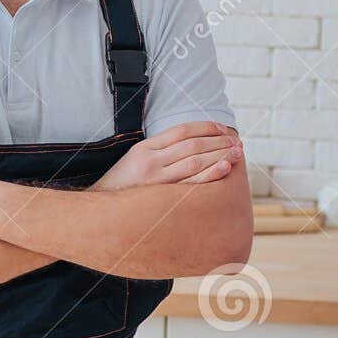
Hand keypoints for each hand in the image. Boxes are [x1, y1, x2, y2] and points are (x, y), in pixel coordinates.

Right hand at [92, 121, 242, 191]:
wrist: (99, 210)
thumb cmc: (122, 185)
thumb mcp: (134, 160)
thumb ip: (159, 151)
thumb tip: (192, 145)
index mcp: (144, 148)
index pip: (181, 130)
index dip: (205, 127)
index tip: (222, 129)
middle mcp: (150, 160)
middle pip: (192, 145)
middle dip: (218, 141)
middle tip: (237, 141)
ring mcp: (155, 178)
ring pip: (195, 161)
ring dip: (220, 154)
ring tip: (237, 152)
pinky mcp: (160, 196)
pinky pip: (191, 182)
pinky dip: (210, 173)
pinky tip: (225, 168)